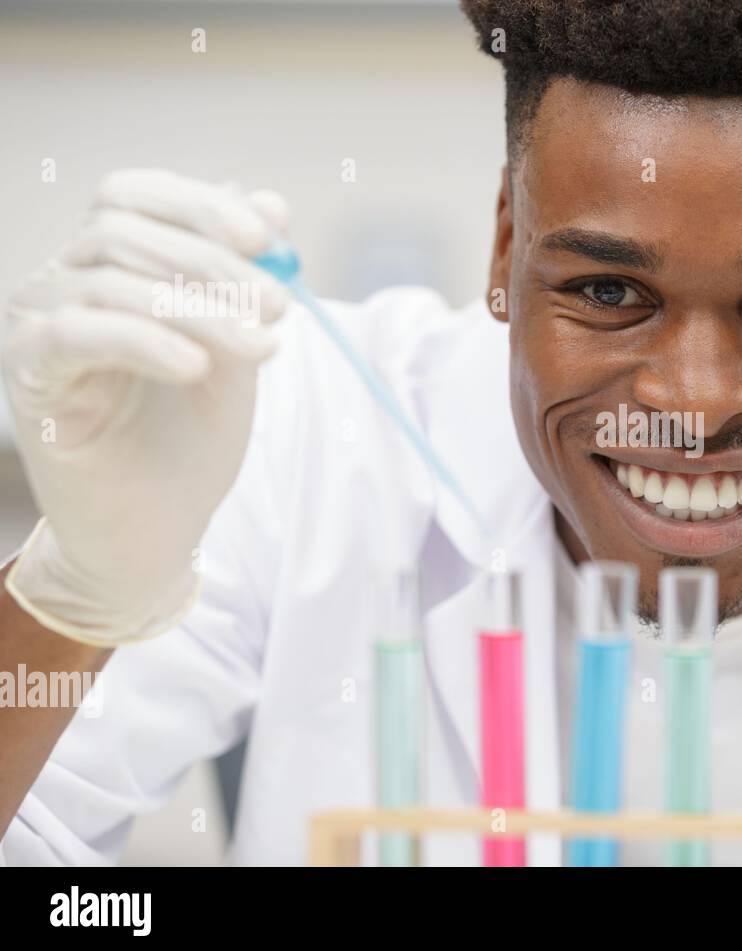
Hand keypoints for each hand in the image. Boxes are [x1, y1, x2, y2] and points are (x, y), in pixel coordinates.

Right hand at [1, 169, 291, 645]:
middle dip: (215, 265)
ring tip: (261, 349)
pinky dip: (146, 339)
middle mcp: (63, 283)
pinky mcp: (30, 375)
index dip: (196, 204)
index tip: (263, 238)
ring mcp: (38, 325)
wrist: (158, 530)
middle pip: (124, 230)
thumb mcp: (236, 348)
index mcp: (111, 265)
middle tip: (278, 309)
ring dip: (200, 308)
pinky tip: (195, 368)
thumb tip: (270, 202)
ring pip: (110, 278)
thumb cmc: (191, 439)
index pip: (133, 195)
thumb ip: (245, 279)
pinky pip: (78, 332)